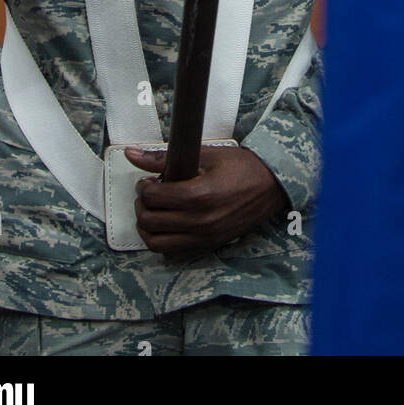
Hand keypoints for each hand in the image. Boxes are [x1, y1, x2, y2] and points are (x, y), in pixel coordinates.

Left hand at [124, 145, 288, 254]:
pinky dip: (161, 238)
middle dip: (141, 205)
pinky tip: (166, 223)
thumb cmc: (241, 166)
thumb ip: (164, 157)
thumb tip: (131, 154)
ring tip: (153, 209)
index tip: (148, 179)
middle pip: (149, 221)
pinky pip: (172, 250)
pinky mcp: (209, 244)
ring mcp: (204, 237)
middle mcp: (200, 221)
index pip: (153, 197)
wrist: (272, 185)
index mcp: (199, 196)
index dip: (143, 186)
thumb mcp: (205, 155)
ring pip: (156, 242)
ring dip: (147, 226)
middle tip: (148, 192)